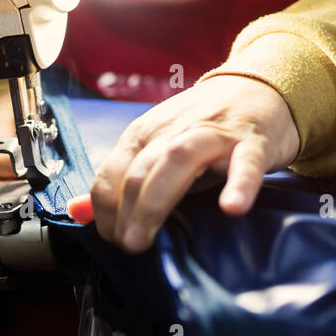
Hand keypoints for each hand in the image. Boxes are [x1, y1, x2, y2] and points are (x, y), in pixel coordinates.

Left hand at [74, 75, 299, 252]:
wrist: (258, 89)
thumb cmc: (204, 126)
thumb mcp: (157, 147)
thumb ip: (120, 181)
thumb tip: (76, 212)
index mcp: (145, 133)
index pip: (111, 174)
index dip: (105, 213)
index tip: (115, 241)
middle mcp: (174, 131)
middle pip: (139, 170)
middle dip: (126, 213)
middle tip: (129, 247)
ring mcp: (215, 135)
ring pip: (179, 160)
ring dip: (157, 200)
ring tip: (149, 238)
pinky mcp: (253, 143)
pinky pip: (246, 163)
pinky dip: (239, 184)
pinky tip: (232, 207)